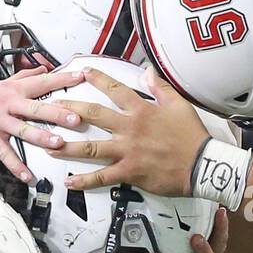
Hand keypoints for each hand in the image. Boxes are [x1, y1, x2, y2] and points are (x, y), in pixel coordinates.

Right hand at [0, 66, 89, 181]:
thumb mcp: (5, 83)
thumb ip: (26, 76)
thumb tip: (44, 68)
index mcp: (16, 91)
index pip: (42, 82)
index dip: (61, 79)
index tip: (80, 77)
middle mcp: (9, 105)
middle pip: (35, 108)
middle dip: (56, 114)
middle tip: (76, 118)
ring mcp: (0, 123)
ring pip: (22, 130)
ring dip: (40, 137)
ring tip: (58, 143)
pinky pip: (5, 154)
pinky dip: (16, 166)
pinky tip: (28, 176)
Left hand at [50, 66, 207, 195]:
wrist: (202, 164)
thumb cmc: (192, 136)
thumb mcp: (179, 105)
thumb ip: (161, 88)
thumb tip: (148, 72)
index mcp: (142, 111)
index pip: (115, 90)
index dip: (98, 78)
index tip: (82, 71)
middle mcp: (130, 129)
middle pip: (94, 115)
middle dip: (71, 109)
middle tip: (52, 106)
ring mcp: (127, 151)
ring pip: (91, 148)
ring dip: (68, 146)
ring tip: (49, 145)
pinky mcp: (129, 172)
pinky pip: (102, 177)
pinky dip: (84, 180)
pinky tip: (69, 181)